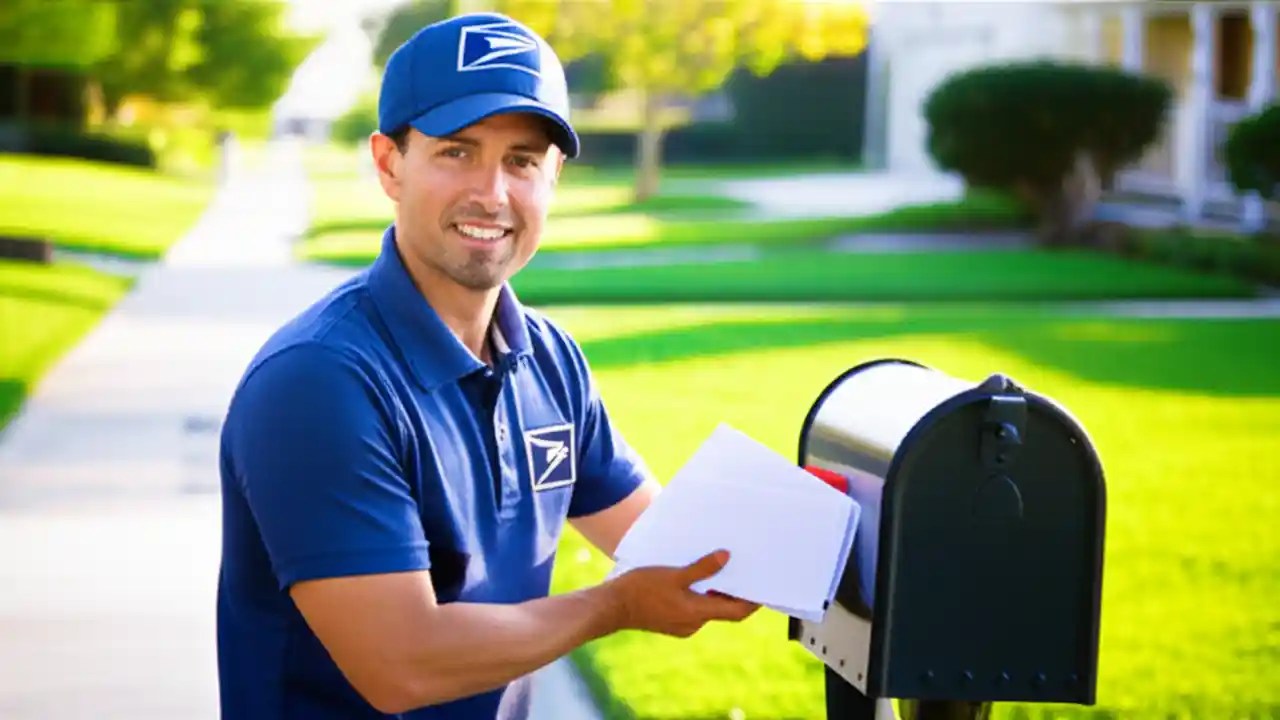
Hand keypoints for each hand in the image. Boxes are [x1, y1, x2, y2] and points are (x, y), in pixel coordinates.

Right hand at [604, 550, 760, 637]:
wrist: (611, 607)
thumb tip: (727, 557)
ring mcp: (681, 625)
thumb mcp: (674, 574)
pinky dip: (698, 595)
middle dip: (732, 591)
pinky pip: (692, 608)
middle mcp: (693, 624)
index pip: (736, 612)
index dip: (752, 602)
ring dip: (713, 591)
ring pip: (706, 608)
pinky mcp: (671, 621)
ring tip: (717, 568)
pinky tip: (693, 578)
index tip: (763, 588)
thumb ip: (702, 568)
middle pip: (722, 609)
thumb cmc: (641, 589)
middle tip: (740, 569)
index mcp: (697, 614)